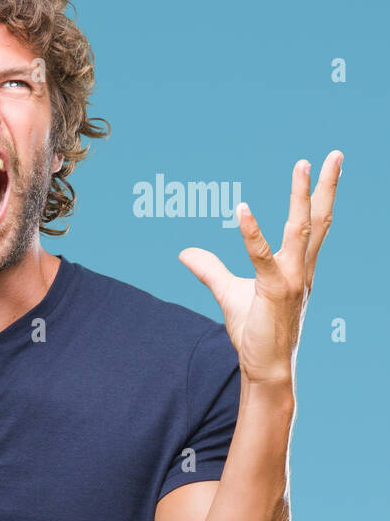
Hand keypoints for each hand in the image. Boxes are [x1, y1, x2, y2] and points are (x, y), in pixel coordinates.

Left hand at [178, 150, 342, 384]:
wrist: (265, 366)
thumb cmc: (253, 332)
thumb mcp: (228, 293)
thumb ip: (209, 269)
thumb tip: (185, 252)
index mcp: (298, 267)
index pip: (313, 225)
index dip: (318, 196)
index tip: (324, 168)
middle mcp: (302, 269)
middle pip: (318, 219)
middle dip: (327, 186)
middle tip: (334, 153)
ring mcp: (292, 279)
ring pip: (301, 228)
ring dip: (302, 195)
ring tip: (303, 164)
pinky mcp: (274, 290)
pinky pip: (262, 256)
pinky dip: (251, 232)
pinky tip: (242, 208)